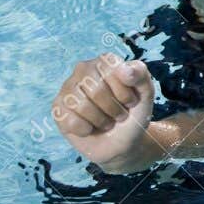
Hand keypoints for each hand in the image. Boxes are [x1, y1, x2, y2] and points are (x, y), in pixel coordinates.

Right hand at [52, 53, 158, 171]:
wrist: (123, 142)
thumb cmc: (133, 114)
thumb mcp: (145, 95)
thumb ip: (141, 76)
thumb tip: (125, 70)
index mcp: (105, 61)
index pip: (111, 70)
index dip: (123, 92)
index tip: (130, 102)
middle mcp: (83, 69)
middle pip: (95, 89)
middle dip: (113, 109)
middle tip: (118, 115)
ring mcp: (67, 88)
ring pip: (80, 105)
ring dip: (100, 120)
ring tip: (106, 121)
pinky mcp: (57, 108)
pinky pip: (69, 120)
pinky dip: (85, 129)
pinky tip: (89, 128)